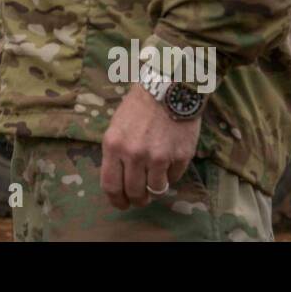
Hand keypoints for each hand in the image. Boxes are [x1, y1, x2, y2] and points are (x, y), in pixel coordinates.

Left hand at [100, 86, 201, 209]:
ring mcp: (158, 157)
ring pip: (156, 189)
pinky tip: (169, 162)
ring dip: (155, 189)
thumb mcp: (116, 126)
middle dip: (137, 199)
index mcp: (113, 145)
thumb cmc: (139, 105)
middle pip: (134, 192)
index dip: (116, 200)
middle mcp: (134, 154)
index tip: (122, 204)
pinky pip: (174, 177)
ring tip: (156, 182)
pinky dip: (171, 174)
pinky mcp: (180, 156)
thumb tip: (119, 180)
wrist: (168, 87)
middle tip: (141, 199)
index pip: (110, 185)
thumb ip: (116, 153)